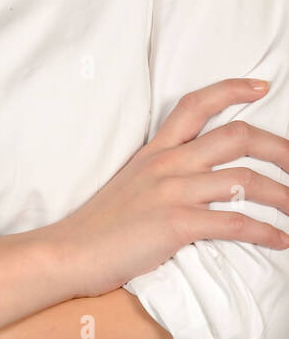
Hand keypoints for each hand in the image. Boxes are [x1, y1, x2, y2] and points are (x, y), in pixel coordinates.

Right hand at [47, 78, 288, 298]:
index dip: (232, 90)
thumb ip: (165, 173)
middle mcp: (166, 163)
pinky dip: (266, 233)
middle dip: (279, 148)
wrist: (70, 251)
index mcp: (155, 151)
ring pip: (245, 180)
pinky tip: (281, 241)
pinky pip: (235, 222)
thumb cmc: (101, 224)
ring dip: (284, 196)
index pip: (195, 104)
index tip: (261, 87)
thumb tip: (203, 178)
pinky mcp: (175, 223)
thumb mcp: (132, 184)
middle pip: (236, 136)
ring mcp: (171, 192)